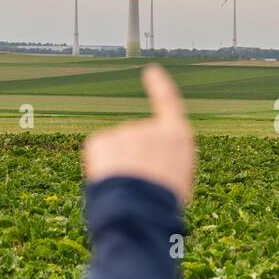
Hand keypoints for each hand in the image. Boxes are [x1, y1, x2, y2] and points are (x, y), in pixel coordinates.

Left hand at [82, 65, 196, 204]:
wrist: (141, 207)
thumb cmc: (164, 202)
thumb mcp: (178, 179)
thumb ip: (163, 161)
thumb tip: (143, 163)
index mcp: (177, 136)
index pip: (168, 102)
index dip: (159, 86)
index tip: (151, 71)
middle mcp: (150, 128)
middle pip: (138, 140)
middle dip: (136, 159)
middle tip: (142, 186)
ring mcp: (125, 131)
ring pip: (118, 150)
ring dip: (119, 167)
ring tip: (129, 188)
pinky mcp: (101, 140)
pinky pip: (100, 154)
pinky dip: (101, 168)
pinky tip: (111, 182)